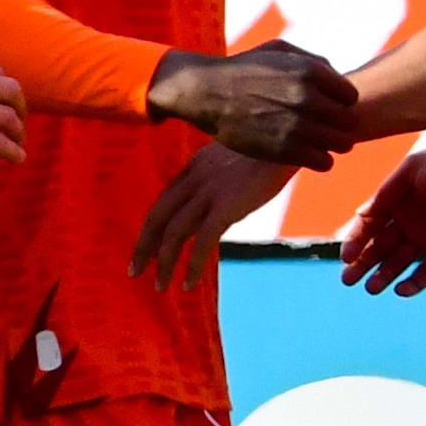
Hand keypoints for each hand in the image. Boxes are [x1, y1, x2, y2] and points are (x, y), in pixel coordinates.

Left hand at [132, 142, 295, 288]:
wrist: (291, 139)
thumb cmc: (272, 150)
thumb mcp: (237, 158)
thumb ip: (222, 177)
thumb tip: (221, 201)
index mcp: (195, 166)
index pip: (164, 202)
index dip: (151, 228)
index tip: (144, 248)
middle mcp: (196, 178)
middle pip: (158, 217)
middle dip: (143, 246)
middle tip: (134, 272)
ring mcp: (210, 192)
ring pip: (174, 233)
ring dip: (164, 263)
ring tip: (161, 287)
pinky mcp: (227, 206)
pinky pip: (202, 242)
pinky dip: (193, 266)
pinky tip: (189, 284)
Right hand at [147, 40, 358, 167]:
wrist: (205, 92)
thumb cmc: (243, 69)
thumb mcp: (279, 51)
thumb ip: (314, 62)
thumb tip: (339, 81)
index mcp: (310, 70)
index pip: (351, 96)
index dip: (341, 102)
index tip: (327, 107)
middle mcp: (308, 97)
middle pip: (349, 121)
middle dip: (339, 125)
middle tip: (323, 127)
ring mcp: (298, 125)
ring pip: (341, 144)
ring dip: (332, 144)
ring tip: (316, 141)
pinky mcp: (285, 150)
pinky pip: (324, 162)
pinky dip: (319, 160)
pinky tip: (306, 153)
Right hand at [339, 145, 425, 295]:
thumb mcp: (414, 170)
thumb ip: (387, 192)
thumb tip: (361, 215)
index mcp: (398, 199)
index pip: (369, 224)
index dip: (356, 240)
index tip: (347, 256)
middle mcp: (410, 220)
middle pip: (380, 246)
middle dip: (363, 263)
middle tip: (347, 281)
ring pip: (399, 262)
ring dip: (383, 275)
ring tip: (371, 289)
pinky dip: (413, 283)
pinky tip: (400, 290)